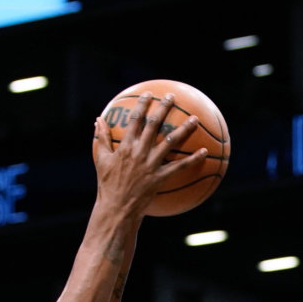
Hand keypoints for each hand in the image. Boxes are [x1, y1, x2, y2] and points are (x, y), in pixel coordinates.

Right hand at [91, 93, 204, 213]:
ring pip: (170, 143)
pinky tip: (204, 151)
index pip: (135, 120)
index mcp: (125, 146)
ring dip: (184, 129)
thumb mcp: (101, 159)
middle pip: (154, 125)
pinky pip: (179, 167)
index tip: (149, 94)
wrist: (117, 208)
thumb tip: (98, 119)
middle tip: (172, 97)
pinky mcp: (160, 178)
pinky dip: (193, 159)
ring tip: (195, 119)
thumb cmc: (108, 184)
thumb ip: (102, 138)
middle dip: (163, 108)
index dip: (142, 105)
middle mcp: (139, 152)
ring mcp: (151, 164)